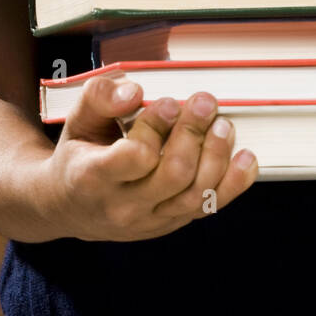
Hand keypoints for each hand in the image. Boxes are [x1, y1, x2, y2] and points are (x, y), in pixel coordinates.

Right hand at [41, 75, 258, 241]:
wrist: (69, 207)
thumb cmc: (78, 155)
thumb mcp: (76, 120)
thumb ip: (99, 98)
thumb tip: (134, 93)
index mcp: (92, 177)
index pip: (135, 156)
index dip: (157, 127)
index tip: (170, 102)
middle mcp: (123, 206)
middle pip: (173, 174)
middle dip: (194, 133)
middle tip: (204, 102)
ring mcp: (149, 220)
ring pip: (195, 195)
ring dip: (217, 155)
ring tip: (222, 124)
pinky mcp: (170, 223)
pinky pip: (208, 208)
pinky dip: (233, 183)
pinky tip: (245, 157)